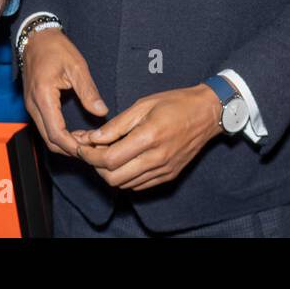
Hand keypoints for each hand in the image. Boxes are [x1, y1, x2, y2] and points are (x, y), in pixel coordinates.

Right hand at [21, 27, 107, 156]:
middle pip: (50, 140)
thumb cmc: (55, 48)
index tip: (91, 150)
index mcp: (44, 97)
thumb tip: (102, 111)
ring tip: (87, 142)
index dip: (74, 146)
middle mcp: (34, 106)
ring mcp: (32, 107)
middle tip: (92, 149)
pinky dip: (60, 135)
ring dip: (65, 143)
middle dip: (71, 149)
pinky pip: (45, 127)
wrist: (36, 38)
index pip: (56, 134)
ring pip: (47, 136)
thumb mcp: (76, 67)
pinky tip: (76, 133)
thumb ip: (88, 91)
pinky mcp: (34, 105)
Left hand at [74, 85, 222, 190]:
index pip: (109, 159)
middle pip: (113, 177)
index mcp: (149, 136)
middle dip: (96, 167)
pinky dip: (125, 177)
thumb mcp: (143, 105)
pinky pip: (139, 185)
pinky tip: (123, 161)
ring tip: (106, 155)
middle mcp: (157, 158)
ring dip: (109, 173)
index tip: (82, 146)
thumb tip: (93, 137)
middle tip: (91, 151)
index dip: (90, 155)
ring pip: (125, 184)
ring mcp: (164, 170)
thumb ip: (116, 124)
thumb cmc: (175, 103)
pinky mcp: (169, 175)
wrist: (207, 113)